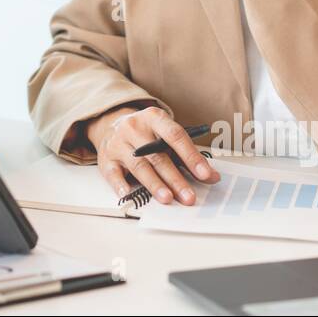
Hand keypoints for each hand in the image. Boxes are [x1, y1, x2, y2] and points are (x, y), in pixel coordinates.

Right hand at [86, 106, 217, 204]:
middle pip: (157, 155)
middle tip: (188, 196)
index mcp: (154, 118)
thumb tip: (211, 177)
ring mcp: (118, 142)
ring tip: (167, 198)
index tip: (205, 175)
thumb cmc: (145, 134)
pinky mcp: (106, 158)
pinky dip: (121, 185)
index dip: (191, 156)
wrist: (111, 125)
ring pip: (139, 166)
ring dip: (154, 184)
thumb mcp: (164, 135)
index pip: (175, 136)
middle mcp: (134, 127)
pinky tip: (129, 194)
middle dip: (175, 178)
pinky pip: (113, 174)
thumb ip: (187, 155)